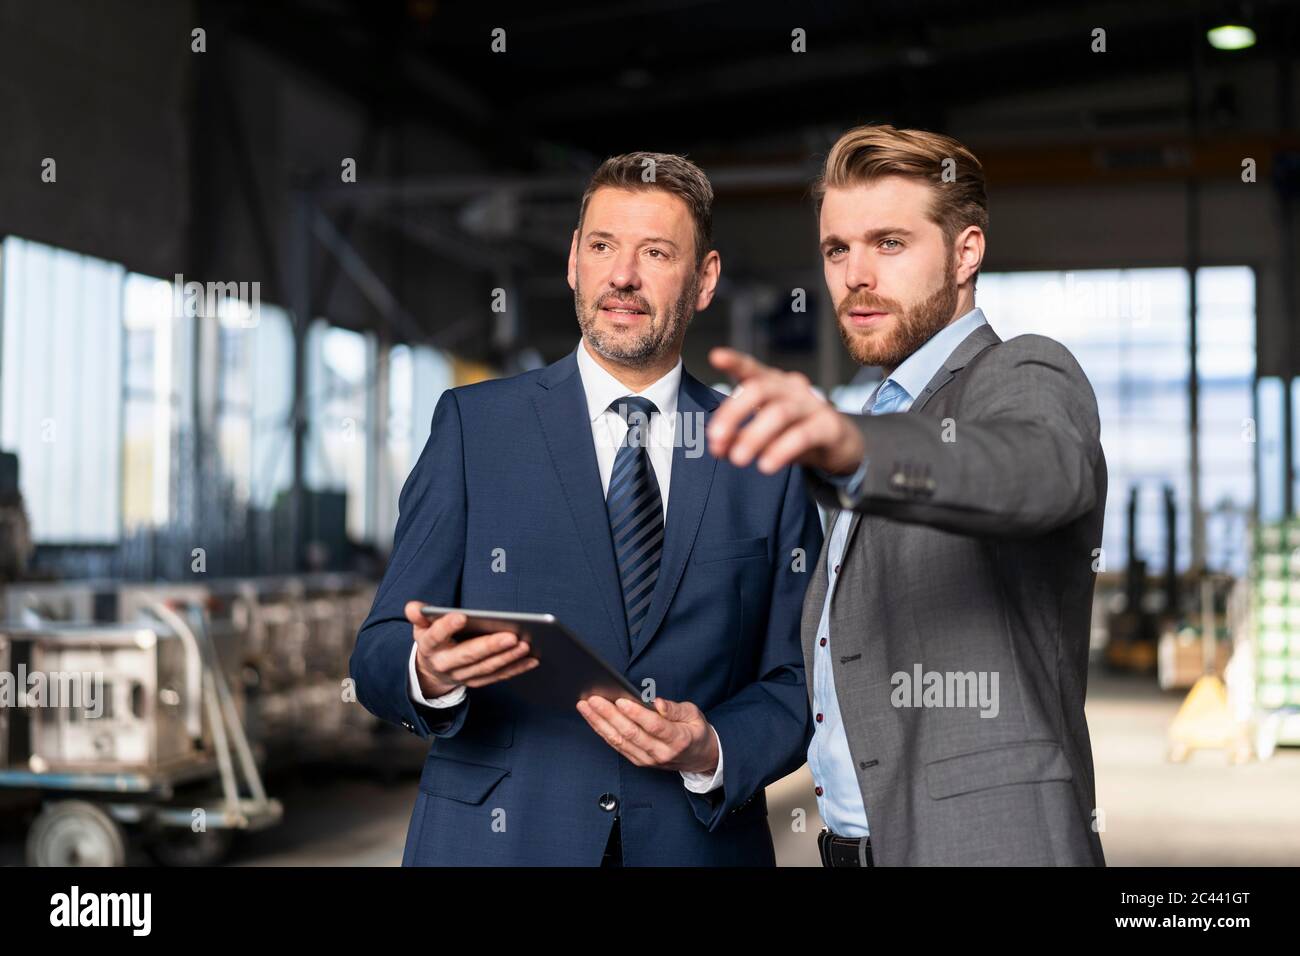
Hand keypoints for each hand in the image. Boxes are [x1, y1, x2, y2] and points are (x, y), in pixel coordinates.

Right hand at [405, 603, 537, 697]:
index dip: (446, 627)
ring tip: (526, 644)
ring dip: (507, 658)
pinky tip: (532, 659)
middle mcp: (446, 664)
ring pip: (486, 668)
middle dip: (490, 646)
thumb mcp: (421, 626)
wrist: (431, 670)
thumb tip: (413, 607)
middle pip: (468, 656)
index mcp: (430, 646)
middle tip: (512, 636)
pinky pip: (498, 676)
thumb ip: (419, 615)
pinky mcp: (477, 681)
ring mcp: (462, 675)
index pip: (436, 636)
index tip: (461, 616)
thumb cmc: (433, 639)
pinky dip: (516, 668)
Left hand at [576, 695, 719, 774]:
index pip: (654, 726)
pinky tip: (593, 719)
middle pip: (631, 734)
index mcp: (678, 739)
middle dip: (609, 715)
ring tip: (585, 707)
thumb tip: (656, 702)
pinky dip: (602, 732)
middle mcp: (661, 753)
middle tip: (594, 700)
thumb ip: (674, 709)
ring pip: (619, 741)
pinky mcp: (638, 761)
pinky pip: (617, 746)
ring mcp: (648, 760)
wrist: (698, 758)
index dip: (636, 714)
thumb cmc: (695, 731)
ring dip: (599, 723)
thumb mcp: (694, 714)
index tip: (621, 700)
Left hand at [707, 347, 864, 475]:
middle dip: (733, 414)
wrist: (840, 445)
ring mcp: (812, 405)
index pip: (752, 369)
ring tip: (738, 459)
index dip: (735, 362)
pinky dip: (781, 450)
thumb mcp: (765, 434)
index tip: (716, 357)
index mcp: (774, 384)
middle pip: (759, 390)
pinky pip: (803, 435)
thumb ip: (739, 437)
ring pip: (779, 413)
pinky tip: (766, 465)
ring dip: (754, 436)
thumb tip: (716, 447)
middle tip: (716, 440)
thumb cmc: (796, 432)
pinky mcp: (829, 426)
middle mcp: (792, 388)